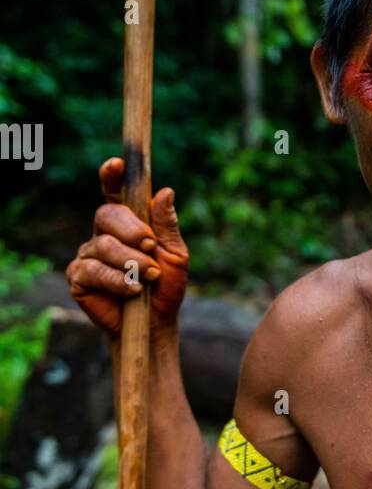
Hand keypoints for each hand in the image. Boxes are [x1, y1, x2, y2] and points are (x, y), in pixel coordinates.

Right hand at [66, 157, 188, 339]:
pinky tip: (133, 290)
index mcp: (127, 223)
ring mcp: (88, 255)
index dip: (111, 176)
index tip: (117, 164)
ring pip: (101, 245)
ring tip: (148, 278)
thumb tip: (166, 191)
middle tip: (150, 248)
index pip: (113, 192)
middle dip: (131, 230)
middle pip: (106, 214)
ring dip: (130, 262)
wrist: (156, 324)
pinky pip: (92, 270)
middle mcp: (103, 234)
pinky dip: (117, 280)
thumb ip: (167, 225)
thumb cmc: (165, 287)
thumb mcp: (175, 255)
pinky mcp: (78, 278)